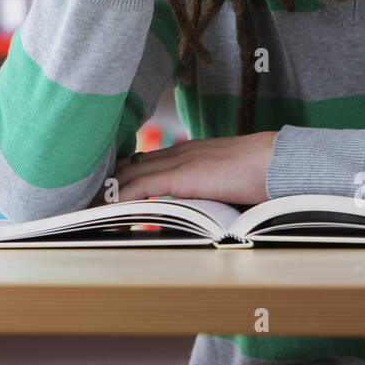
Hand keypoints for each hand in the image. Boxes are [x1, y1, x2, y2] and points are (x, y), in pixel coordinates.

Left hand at [105, 131, 278, 206]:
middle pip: (129, 165)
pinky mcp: (181, 174)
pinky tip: (108, 213)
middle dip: (107, 183)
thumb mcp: (227, 183)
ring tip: (88, 211)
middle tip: (86, 202)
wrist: (277, 161)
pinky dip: (121, 199)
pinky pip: (140, 187)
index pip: (144, 161)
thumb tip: (200, 213)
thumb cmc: (261, 176)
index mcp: (189, 152)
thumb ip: (207, 192)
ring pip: (129, 174)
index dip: (122, 175)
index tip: (106, 190)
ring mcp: (178, 161)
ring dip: (107, 193)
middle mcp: (178, 152)